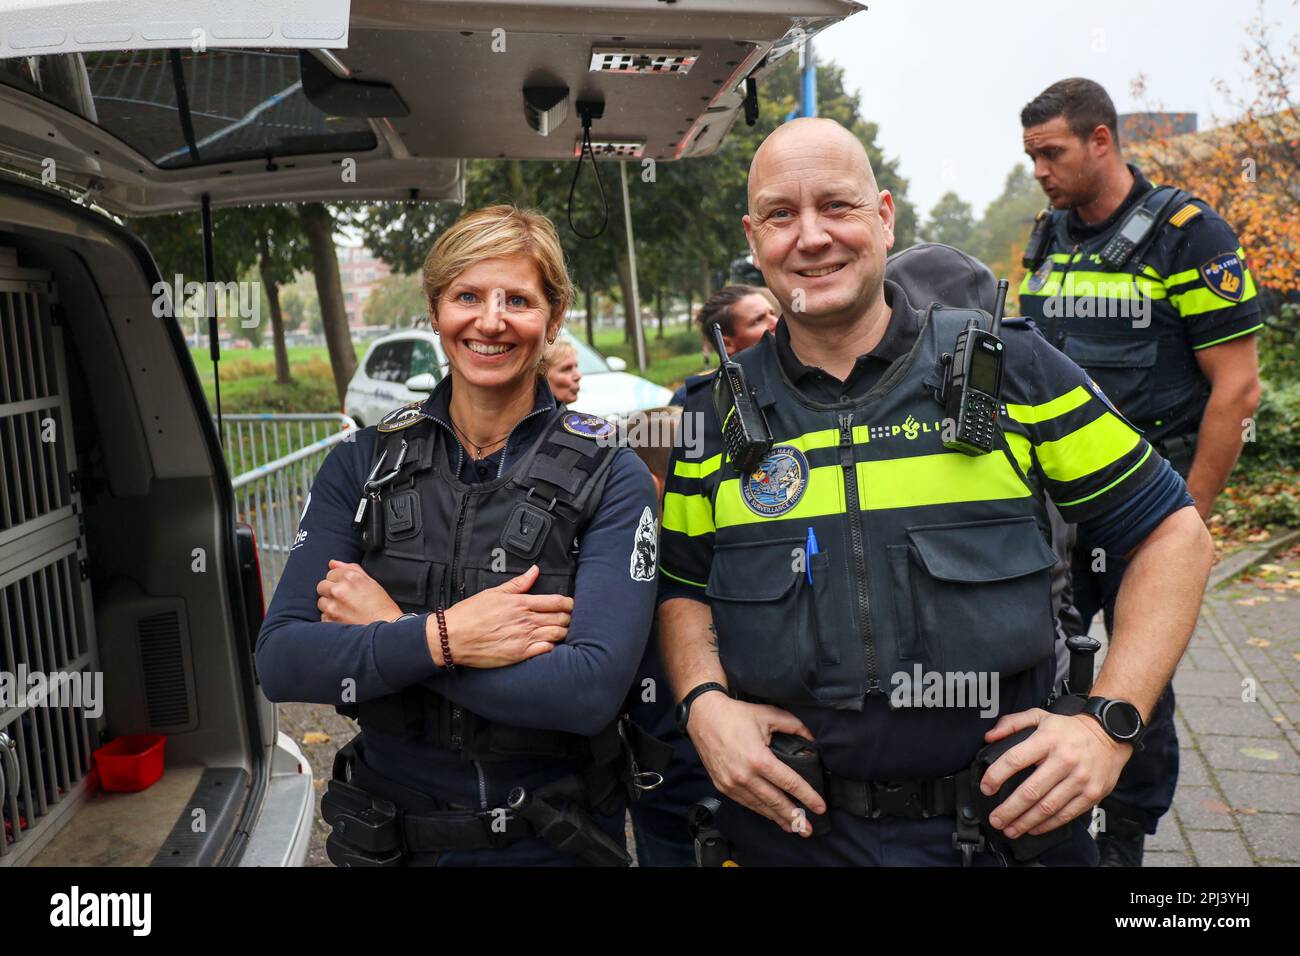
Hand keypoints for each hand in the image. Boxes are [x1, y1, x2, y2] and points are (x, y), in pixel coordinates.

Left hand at [317, 560, 401, 624]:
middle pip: (322, 585)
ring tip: (345, 609)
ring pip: (321, 601)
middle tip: (344, 598)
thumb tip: (332, 563)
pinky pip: (323, 615)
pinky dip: (331, 617)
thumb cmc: (381, 605)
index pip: (331, 572)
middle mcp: (339, 590)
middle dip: (331, 590)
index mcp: (350, 577)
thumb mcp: (370, 581)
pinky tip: (344, 617)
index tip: (346, 587)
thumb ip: (350, 568)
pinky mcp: (329, 621)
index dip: (339, 580)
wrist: (386, 627)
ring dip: (330, 604)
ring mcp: (332, 606)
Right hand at [432, 564, 571, 667]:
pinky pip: (546, 650)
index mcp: (521, 603)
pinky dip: (551, 647)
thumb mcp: (494, 593)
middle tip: (567, 619)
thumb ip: (518, 583)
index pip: (556, 601)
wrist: (452, 637)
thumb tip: (535, 571)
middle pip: (561, 618)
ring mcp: (524, 638)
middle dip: (568, 618)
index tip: (570, 605)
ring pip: (557, 634)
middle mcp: (526, 620)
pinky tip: (548, 644)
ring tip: (560, 632)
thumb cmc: (470, 615)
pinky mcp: (519, 654)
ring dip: (562, 633)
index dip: (569, 603)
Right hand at [686, 692, 824, 836]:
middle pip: (776, 802)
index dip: (807, 796)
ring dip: (778, 819)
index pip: (789, 783)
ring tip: (794, 828)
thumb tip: (811, 738)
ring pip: (760, 806)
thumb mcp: (768, 714)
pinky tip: (771, 815)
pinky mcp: (723, 786)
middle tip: (809, 829)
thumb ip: (794, 725)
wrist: (702, 717)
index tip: (820, 806)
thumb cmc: (734, 715)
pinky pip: (746, 803)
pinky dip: (761, 811)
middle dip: (795, 818)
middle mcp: (744, 776)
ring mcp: (732, 784)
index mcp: (758, 759)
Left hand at [980, 708, 1132, 837]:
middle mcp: (1063, 760)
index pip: (1015, 759)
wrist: (1110, 734)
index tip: (986, 788)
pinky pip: (1066, 814)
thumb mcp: (1039, 716)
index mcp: (1047, 740)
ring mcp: (1079, 779)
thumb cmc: (1070, 729)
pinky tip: (1034, 828)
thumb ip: (1012, 723)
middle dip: (1009, 809)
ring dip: (1026, 822)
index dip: (996, 776)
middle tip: (996, 819)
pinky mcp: (1092, 794)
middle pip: (1030, 791)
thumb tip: (989, 737)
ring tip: (1011, 828)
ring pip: (1047, 807)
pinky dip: (1048, 825)